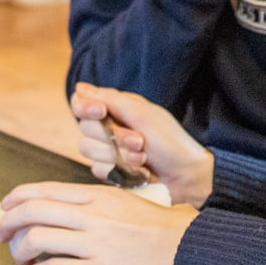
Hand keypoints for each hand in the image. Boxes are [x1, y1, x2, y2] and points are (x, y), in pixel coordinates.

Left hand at [0, 182, 196, 264]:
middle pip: (32, 211)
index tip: (6, 208)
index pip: (45, 190)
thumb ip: (99, 204)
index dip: (17, 199)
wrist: (188, 247)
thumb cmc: (164, 228)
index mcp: (98, 196)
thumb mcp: (129, 202)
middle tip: (2, 236)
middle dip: (7, 224)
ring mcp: (93, 242)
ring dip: (19, 251)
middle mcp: (92, 215)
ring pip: (36, 239)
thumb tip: (72, 211)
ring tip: (22, 259)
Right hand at [73, 83, 214, 206]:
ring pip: (88, 150)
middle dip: (114, 136)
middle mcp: (109, 128)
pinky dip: (121, 171)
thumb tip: (80, 88)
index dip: (85, 107)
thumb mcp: (143, 115)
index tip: (101, 111)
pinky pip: (98, 170)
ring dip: (119, 154)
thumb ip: (110, 100)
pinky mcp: (110, 172)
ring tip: (144, 158)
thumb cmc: (170, 142)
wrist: (186, 176)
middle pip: (85, 127)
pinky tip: (140, 171)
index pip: (82, 103)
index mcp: (117, 109)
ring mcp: (108, 151)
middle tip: (139, 141)